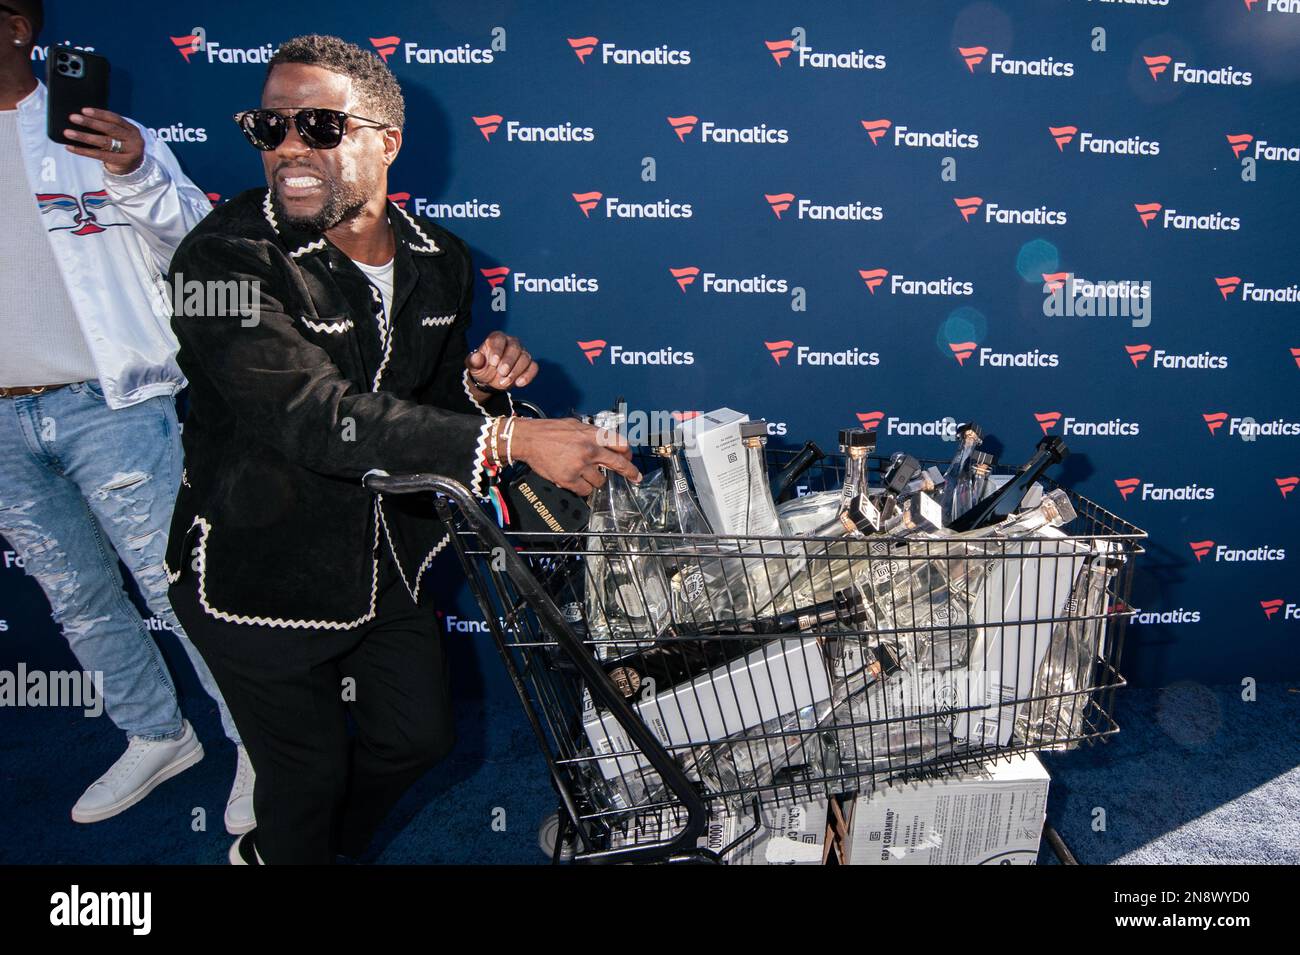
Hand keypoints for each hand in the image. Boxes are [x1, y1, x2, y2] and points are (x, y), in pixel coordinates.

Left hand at [63, 108, 144, 175]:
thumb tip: (82, 119)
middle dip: (90, 123)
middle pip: (110, 129)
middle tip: (73, 118)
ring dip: (84, 136)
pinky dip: (83, 151)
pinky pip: (99, 155)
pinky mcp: (122, 162)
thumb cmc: (122, 147)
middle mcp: (133, 140)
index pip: (115, 118)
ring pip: (104, 142)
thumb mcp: (120, 136)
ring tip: (68, 133)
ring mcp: (130, 152)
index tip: (84, 110)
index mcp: (132, 129)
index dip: (99, 114)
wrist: (135, 167)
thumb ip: (107, 128)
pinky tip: (71, 147)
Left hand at [466, 331, 537, 391]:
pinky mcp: (529, 364)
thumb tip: (476, 356)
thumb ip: (474, 361)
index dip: (497, 350)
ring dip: (516, 371)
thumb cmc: (483, 368)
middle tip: (501, 372)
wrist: (490, 379)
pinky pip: (533, 367)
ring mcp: (522, 353)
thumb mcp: (474, 366)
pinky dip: (527, 375)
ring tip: (504, 382)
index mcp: (497, 338)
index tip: (493, 362)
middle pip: (515, 347)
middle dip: (508, 361)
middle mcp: (511, 342)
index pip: (499, 339)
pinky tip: (518, 383)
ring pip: (525, 357)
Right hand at [510, 417, 639, 495]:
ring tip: (585, 474)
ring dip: (596, 480)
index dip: (627, 453)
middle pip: (618, 464)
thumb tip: (604, 442)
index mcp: (593, 435)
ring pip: (600, 481)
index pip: (620, 444)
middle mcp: (590, 450)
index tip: (629, 459)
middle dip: (629, 472)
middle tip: (635, 477)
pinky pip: (584, 490)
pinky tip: (576, 481)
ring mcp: (580, 466)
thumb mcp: (575, 425)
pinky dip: (582, 488)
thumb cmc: (549, 431)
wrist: (529, 439)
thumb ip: (592, 434)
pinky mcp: (569, 479)